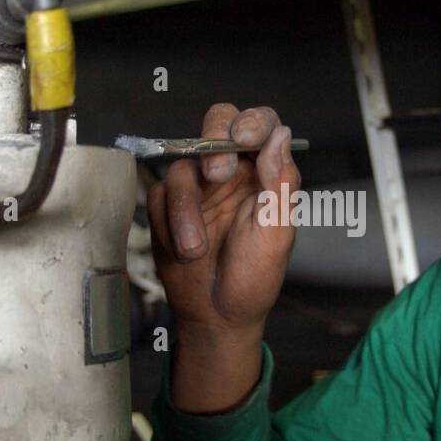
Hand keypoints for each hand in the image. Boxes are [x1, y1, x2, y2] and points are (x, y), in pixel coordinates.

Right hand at [147, 104, 299, 336]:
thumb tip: (281, 136)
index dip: (251, 123)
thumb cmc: (254, 280)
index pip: (260, 127)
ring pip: (181, 168)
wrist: (215, 318)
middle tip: (216, 176)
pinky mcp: (168, 207)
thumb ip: (280, 183)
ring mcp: (198, 189)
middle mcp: (231, 174)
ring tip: (195, 248)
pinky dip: (167, 225)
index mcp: (264, 175)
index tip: (244, 138)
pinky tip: (182, 251)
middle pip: (215, 125)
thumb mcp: (276, 234)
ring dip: (185, 210)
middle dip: (212, 146)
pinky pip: (158, 196)